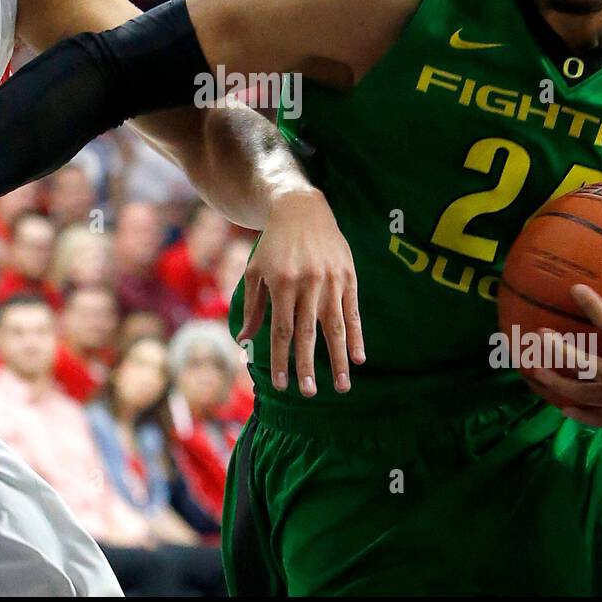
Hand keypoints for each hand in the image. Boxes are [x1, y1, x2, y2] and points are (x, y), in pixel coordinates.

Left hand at [237, 188, 363, 396]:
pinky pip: (353, 312)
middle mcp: (307, 284)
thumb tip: (243, 341)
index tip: (281, 384)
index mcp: (281, 284)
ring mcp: (330, 280)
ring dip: (338, 359)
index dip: (280, 359)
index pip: (280, 331)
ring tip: (342, 386)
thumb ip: (252, 307)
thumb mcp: (255, 271)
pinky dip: (357, 336)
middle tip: (309, 393)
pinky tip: (359, 357)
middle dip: (308, 366)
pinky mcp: (348, 276)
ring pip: (335, 327)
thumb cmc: (273, 244)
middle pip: (307, 333)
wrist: (301, 208)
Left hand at [520, 265, 601, 442]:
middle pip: (584, 365)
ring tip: (530, 370)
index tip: (575, 289)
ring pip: (581, 395)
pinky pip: (596, 418)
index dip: (593, 308)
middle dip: (557, 350)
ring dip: (553, 383)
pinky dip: (577, 412)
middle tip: (535, 334)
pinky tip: (559, 405)